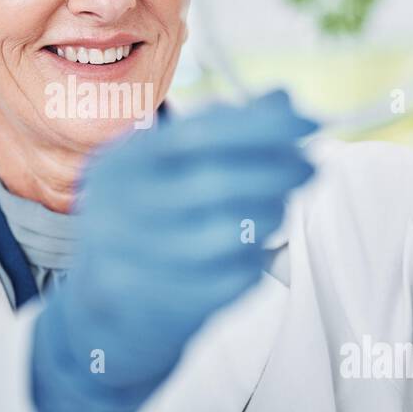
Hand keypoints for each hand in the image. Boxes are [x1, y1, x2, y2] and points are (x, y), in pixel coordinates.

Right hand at [30, 90, 317, 411]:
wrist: (101, 311)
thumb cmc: (148, 222)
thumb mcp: (169, 167)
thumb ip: (224, 130)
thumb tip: (286, 100)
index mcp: (121, 161)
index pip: (201, 134)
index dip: (263, 126)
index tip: (309, 121)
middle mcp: (117, 207)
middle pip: (219, 183)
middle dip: (279, 171)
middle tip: (311, 166)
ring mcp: (133, 260)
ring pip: (231, 234)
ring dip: (271, 214)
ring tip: (279, 206)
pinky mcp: (156, 305)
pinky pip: (232, 279)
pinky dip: (256, 261)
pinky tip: (254, 250)